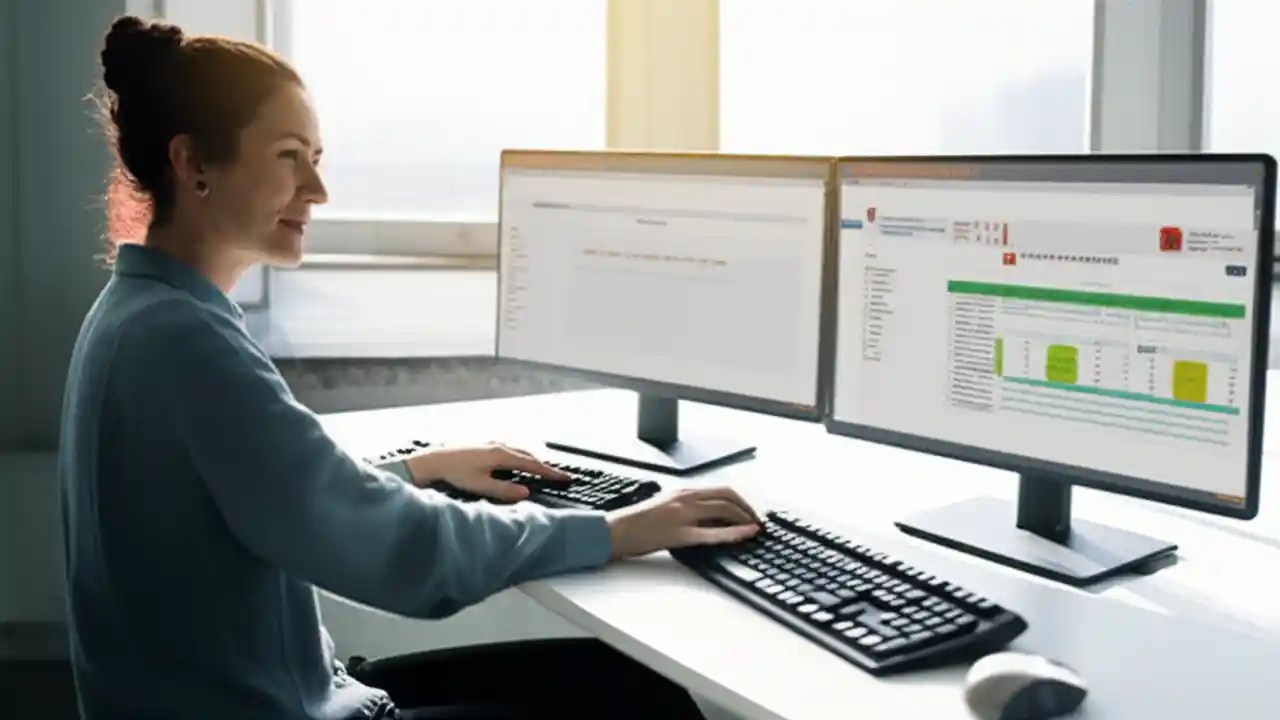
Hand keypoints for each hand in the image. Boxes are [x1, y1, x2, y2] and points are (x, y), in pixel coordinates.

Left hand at [405, 443, 569, 502]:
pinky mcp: (484, 445)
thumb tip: (525, 493)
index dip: (550, 472)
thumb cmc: (454, 473)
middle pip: (528, 455)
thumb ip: (504, 490)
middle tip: (557, 474)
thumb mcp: (480, 486)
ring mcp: (492, 443)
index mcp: (501, 455)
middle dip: (544, 465)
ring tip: (541, 467)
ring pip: (519, 450)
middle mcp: (499, 445)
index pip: (532, 464)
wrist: (433, 460)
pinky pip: (510, 448)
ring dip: (532, 458)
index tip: (565, 477)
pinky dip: (520, 455)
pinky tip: (516, 460)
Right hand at [606, 487, 761, 560]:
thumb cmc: (634, 522)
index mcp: (681, 491)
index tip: (748, 510)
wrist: (614, 531)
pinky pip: (713, 532)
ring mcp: (682, 515)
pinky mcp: (679, 534)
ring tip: (755, 527)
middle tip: (757, 520)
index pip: (719, 489)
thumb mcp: (662, 505)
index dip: (739, 499)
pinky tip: (746, 534)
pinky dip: (734, 532)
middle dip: (747, 507)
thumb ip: (684, 505)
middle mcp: (684, 498)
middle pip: (726, 496)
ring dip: (745, 517)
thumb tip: (706, 514)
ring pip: (723, 508)